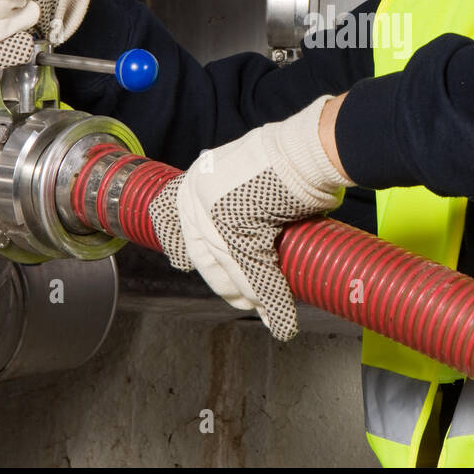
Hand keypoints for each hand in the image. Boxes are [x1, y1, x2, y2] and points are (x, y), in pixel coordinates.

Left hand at [176, 96, 354, 340]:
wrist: (307, 149)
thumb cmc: (287, 157)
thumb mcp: (241, 169)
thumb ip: (231, 195)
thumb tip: (241, 221)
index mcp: (194, 180)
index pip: (167, 221)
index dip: (178, 247)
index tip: (184, 263)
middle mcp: (197, 201)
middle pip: (201, 256)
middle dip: (222, 282)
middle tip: (240, 299)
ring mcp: (217, 220)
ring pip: (228, 272)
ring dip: (248, 296)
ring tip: (266, 311)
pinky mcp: (243, 237)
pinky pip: (258, 279)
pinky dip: (275, 304)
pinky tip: (284, 323)